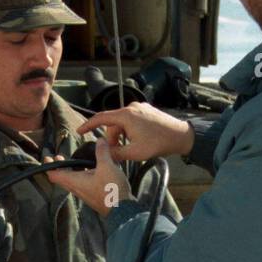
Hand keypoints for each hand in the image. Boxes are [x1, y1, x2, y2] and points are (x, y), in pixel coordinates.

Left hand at [43, 139, 130, 217]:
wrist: (123, 210)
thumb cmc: (112, 190)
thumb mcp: (107, 166)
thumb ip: (102, 152)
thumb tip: (100, 140)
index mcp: (75, 181)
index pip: (54, 175)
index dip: (48, 165)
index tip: (47, 157)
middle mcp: (77, 189)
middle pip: (61, 178)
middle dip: (59, 167)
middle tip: (59, 157)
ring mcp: (84, 194)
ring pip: (72, 181)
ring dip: (70, 171)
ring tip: (75, 161)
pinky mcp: (92, 196)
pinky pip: (82, 184)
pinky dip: (81, 175)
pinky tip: (90, 170)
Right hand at [75, 102, 194, 163]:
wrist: (181, 135)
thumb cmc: (158, 143)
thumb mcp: (134, 153)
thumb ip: (116, 154)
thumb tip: (105, 154)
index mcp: (126, 116)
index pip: (101, 118)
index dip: (88, 125)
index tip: (80, 131)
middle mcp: (131, 107)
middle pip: (113, 123)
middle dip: (112, 138)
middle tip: (117, 152)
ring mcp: (140, 107)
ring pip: (122, 122)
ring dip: (121, 135)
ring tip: (130, 148)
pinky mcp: (146, 110)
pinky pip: (131, 120)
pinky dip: (129, 130)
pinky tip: (137, 140)